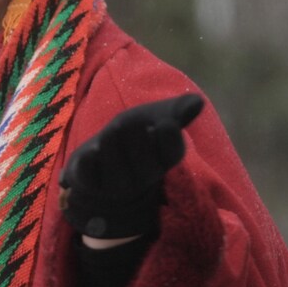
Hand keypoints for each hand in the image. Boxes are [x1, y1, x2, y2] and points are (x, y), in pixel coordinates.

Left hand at [60, 94, 203, 238]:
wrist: (101, 161)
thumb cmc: (134, 136)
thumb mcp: (155, 119)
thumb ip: (177, 111)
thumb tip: (197, 101)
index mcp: (164, 160)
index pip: (172, 153)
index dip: (169, 139)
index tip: (166, 124)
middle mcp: (144, 178)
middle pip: (141, 153)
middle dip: (132, 130)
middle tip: (127, 123)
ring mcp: (117, 185)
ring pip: (114, 159)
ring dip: (110, 139)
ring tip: (109, 133)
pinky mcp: (91, 185)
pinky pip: (89, 171)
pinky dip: (90, 159)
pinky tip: (92, 153)